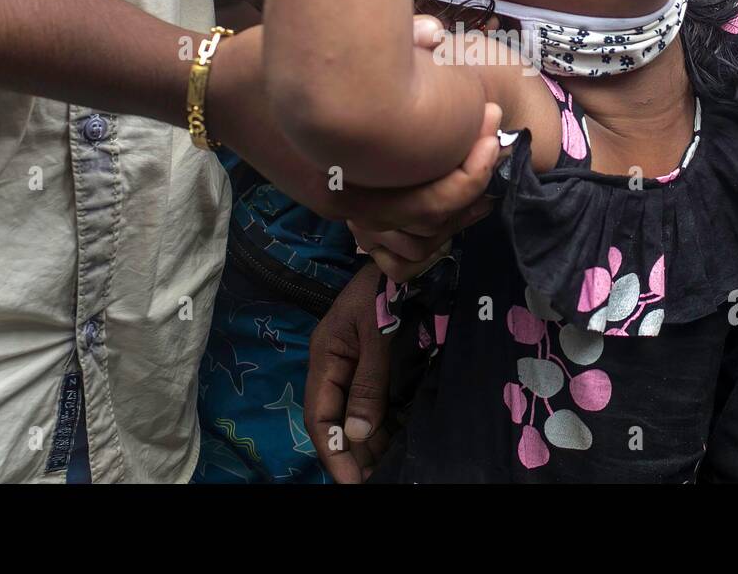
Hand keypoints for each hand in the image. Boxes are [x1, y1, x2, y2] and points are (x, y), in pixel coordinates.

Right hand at [207, 24, 502, 228]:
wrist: (218, 93)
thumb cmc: (270, 69)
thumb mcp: (320, 49)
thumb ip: (387, 40)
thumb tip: (434, 34)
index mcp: (350, 179)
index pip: (432, 198)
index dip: (473, 167)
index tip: (490, 121)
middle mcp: (347, 203)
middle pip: (430, 222)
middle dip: (473, 186)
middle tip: (497, 142)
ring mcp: (340, 205)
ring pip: (414, 232)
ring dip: (454, 205)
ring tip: (485, 167)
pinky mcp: (334, 198)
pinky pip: (393, 223)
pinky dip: (427, 210)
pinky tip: (449, 179)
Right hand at [304, 261, 391, 482]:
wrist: (417, 256)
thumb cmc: (390, 287)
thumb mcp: (378, 333)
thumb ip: (368, 383)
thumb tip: (356, 433)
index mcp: (326, 355)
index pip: (319, 416)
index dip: (333, 451)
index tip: (351, 481)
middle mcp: (338, 364)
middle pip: (338, 420)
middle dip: (352, 454)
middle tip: (374, 481)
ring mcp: (360, 364)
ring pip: (358, 415)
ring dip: (370, 444)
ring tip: (386, 469)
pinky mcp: (382, 363)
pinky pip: (378, 402)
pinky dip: (386, 425)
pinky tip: (398, 442)